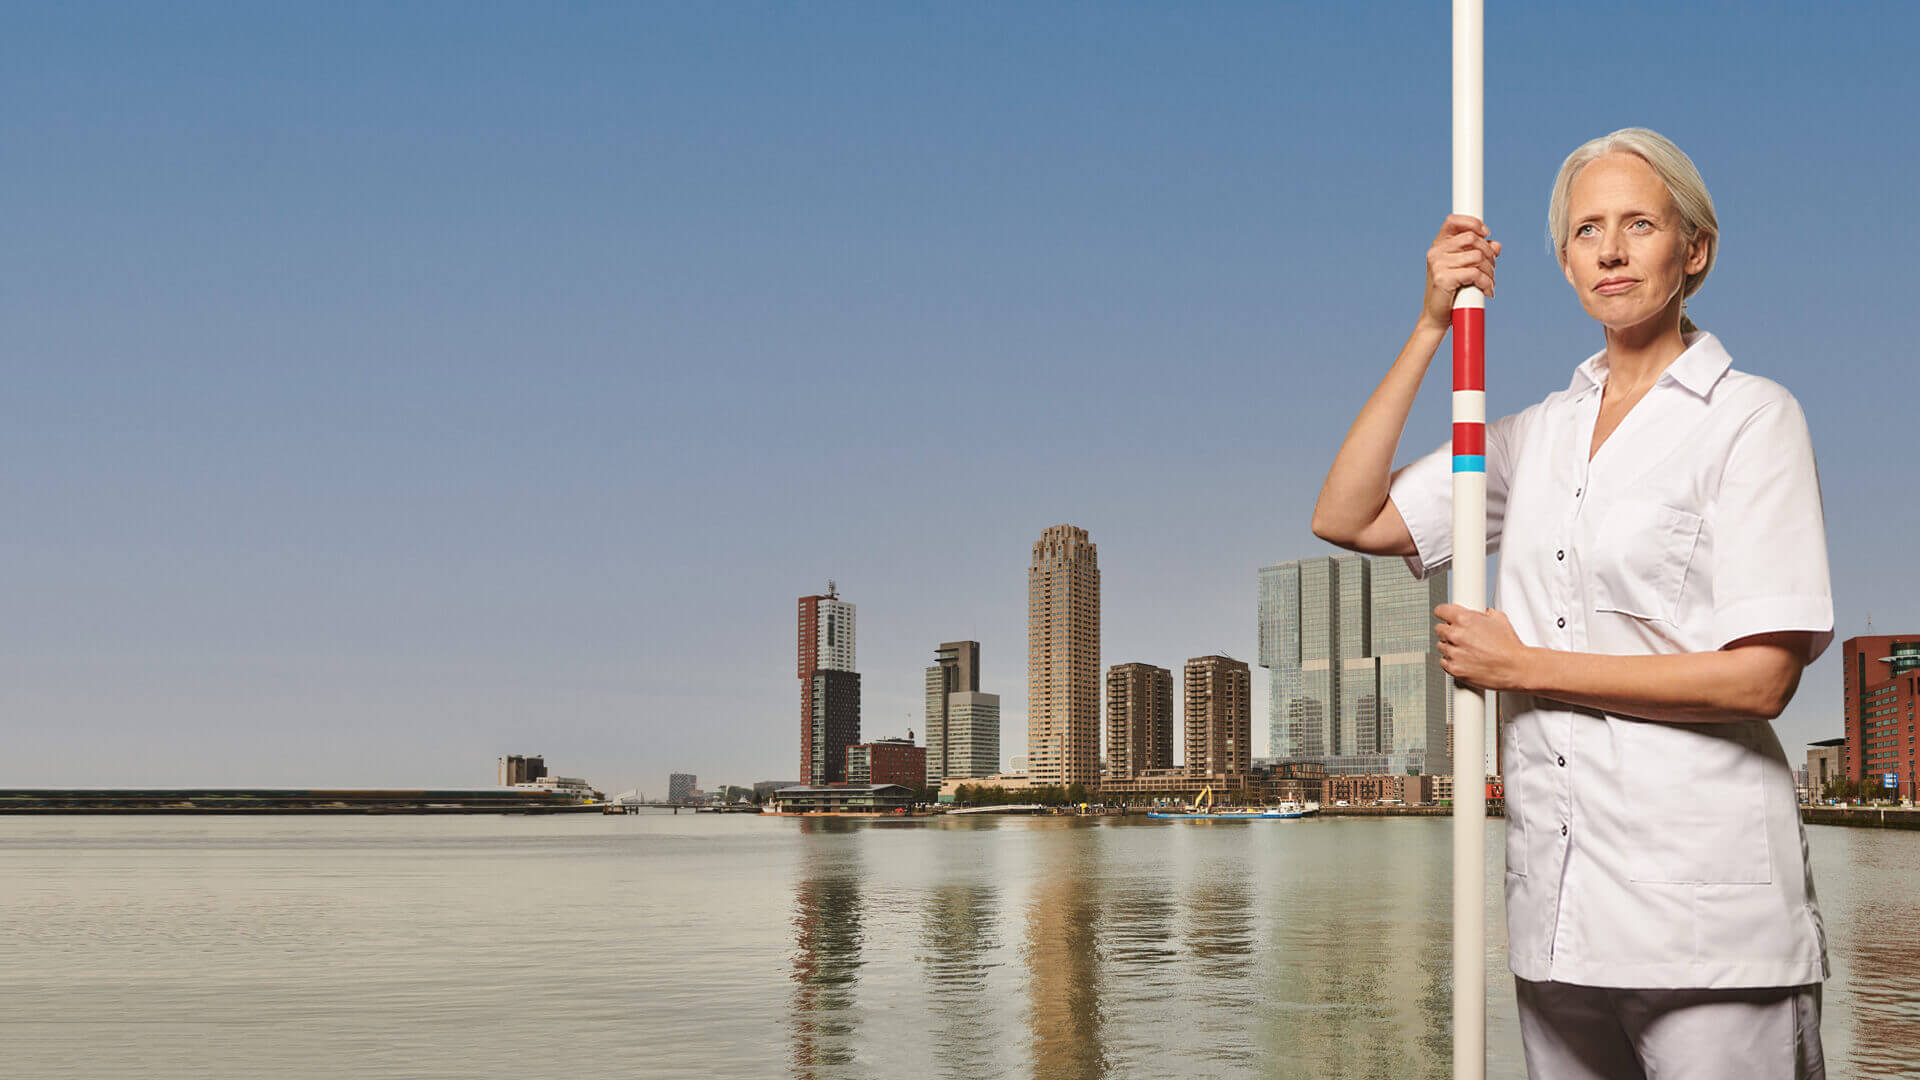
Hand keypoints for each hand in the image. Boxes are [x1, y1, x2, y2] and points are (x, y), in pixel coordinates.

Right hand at [1421, 215, 1500, 331]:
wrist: (1437, 317)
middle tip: (1492, 268)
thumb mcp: (1465, 268)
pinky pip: (1475, 273)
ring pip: (1477, 256)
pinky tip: (1487, 290)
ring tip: (1489, 282)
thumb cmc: (1451, 291)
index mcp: (1438, 245)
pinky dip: (1486, 283)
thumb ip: (1479, 253)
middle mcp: (1435, 252)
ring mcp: (1437, 264)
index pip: (1454, 220)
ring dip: (1490, 271)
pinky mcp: (1443, 278)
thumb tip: (1496, 244)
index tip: (1487, 234)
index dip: (1473, 223)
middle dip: (1489, 254)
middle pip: (1472, 239)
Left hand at [1434, 603, 1532, 691]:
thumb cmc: (1510, 646)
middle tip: (1461, 635)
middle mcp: (1456, 635)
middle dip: (1449, 630)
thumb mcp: (1499, 618)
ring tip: (1467, 649)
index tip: (1445, 616)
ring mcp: (1454, 653)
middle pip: (1439, 629)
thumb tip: (1479, 612)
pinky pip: (1444, 662)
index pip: (1440, 611)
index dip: (1444, 613)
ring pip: (1441, 645)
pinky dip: (1451, 661)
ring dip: (1450, 646)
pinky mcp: (1454, 669)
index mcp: (1464, 619)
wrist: (1516, 668)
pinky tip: (1464, 659)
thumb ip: (1483, 613)